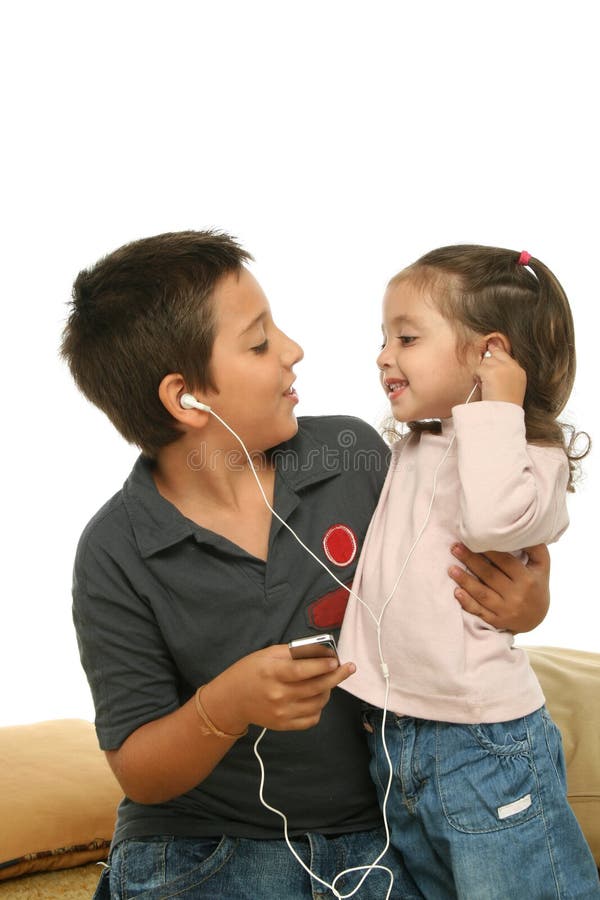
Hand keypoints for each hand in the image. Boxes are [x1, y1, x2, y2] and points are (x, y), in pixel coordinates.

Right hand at [203, 645, 355, 733]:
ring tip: (328, 680)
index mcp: (272, 673)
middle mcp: (277, 695)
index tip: (336, 662)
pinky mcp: (284, 725)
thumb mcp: (267, 654)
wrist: (232, 700)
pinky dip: (319, 707)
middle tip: (348, 668)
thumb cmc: (251, 671)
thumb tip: (320, 651)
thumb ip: (293, 652)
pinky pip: (311, 719)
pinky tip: (317, 697)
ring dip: (328, 690)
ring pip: (317, 703)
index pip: (301, 671)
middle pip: (315, 687)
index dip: (321, 666)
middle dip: (335, 677)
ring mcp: (281, 712)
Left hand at [448, 542, 549, 632]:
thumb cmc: (537, 584)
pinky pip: (479, 612)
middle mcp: (517, 596)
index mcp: (527, 579)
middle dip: (471, 561)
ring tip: (451, 569)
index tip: (473, 538)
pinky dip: (467, 602)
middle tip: (455, 548)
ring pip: (482, 594)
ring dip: (465, 581)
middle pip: (490, 575)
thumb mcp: (541, 566)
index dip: (488, 550)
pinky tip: (456, 592)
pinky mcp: (496, 621)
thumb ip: (535, 548)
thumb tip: (522, 530)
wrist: (537, 618)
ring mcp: (506, 610)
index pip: (505, 562)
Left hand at [475, 340, 526, 405]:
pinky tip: (483, 387)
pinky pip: (478, 369)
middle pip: (495, 354)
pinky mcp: (491, 371)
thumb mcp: (513, 387)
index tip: (492, 347)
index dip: (497, 353)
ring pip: (485, 361)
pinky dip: (477, 378)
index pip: (506, 355)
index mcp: (520, 371)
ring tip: (487, 387)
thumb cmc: (505, 405)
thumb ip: (507, 373)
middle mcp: (513, 367)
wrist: (504, 414)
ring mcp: (502, 367)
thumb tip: (493, 358)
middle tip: (485, 375)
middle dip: (488, 363)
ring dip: (482, 373)